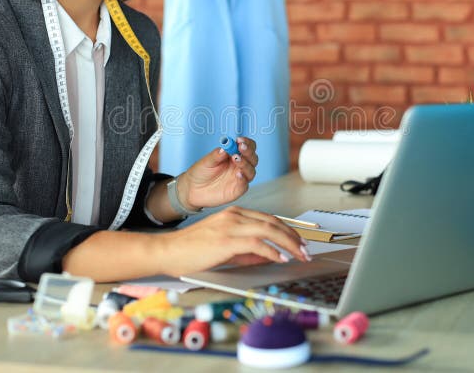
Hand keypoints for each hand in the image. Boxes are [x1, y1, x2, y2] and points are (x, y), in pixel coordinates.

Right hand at [157, 206, 310, 276]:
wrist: (168, 251)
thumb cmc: (191, 250)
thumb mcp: (224, 248)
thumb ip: (247, 251)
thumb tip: (269, 256)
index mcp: (234, 214)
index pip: (269, 219)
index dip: (288, 230)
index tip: (299, 242)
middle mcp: (234, 215)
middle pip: (273, 222)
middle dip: (293, 237)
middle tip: (305, 250)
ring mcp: (230, 225)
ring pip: (269, 230)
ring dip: (288, 243)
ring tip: (299, 255)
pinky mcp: (226, 239)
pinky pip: (257, 243)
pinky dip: (272, 251)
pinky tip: (280, 258)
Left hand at [177, 137, 257, 209]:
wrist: (192, 189)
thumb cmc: (200, 172)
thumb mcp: (206, 161)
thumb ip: (217, 155)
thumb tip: (226, 147)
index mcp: (234, 155)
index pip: (247, 147)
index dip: (246, 143)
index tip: (240, 140)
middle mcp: (239, 166)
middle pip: (252, 158)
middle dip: (248, 151)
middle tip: (240, 147)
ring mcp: (239, 178)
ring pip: (251, 170)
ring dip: (246, 164)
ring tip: (236, 159)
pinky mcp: (237, 190)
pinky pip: (244, 184)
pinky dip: (243, 179)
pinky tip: (238, 174)